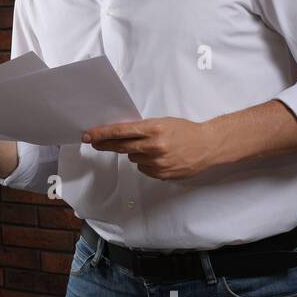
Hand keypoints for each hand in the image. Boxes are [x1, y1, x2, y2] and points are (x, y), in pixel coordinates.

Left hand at [81, 117, 219, 179]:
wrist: (207, 146)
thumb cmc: (186, 131)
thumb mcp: (163, 123)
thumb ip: (142, 129)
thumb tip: (119, 134)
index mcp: (154, 129)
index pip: (120, 131)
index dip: (102, 133)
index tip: (89, 134)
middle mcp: (154, 146)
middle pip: (120, 146)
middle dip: (105, 144)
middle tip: (94, 142)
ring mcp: (157, 162)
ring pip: (133, 158)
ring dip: (136, 152)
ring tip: (154, 147)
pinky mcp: (161, 174)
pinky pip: (143, 168)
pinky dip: (146, 163)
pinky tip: (160, 157)